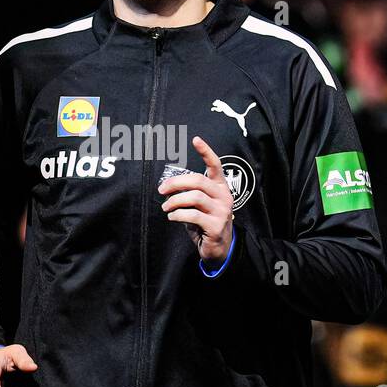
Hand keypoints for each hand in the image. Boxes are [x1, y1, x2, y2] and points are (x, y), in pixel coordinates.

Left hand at [157, 135, 233, 269]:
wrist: (218, 248)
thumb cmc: (205, 222)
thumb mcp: (198, 205)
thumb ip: (189, 194)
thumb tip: (167, 187)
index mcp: (220, 187)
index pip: (215, 165)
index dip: (206, 151)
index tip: (195, 139)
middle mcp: (224, 196)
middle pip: (198, 180)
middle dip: (176, 183)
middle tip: (162, 189)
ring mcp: (222, 211)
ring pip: (194, 197)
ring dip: (174, 201)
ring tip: (166, 207)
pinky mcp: (216, 225)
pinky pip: (192, 215)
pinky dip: (178, 215)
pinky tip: (172, 217)